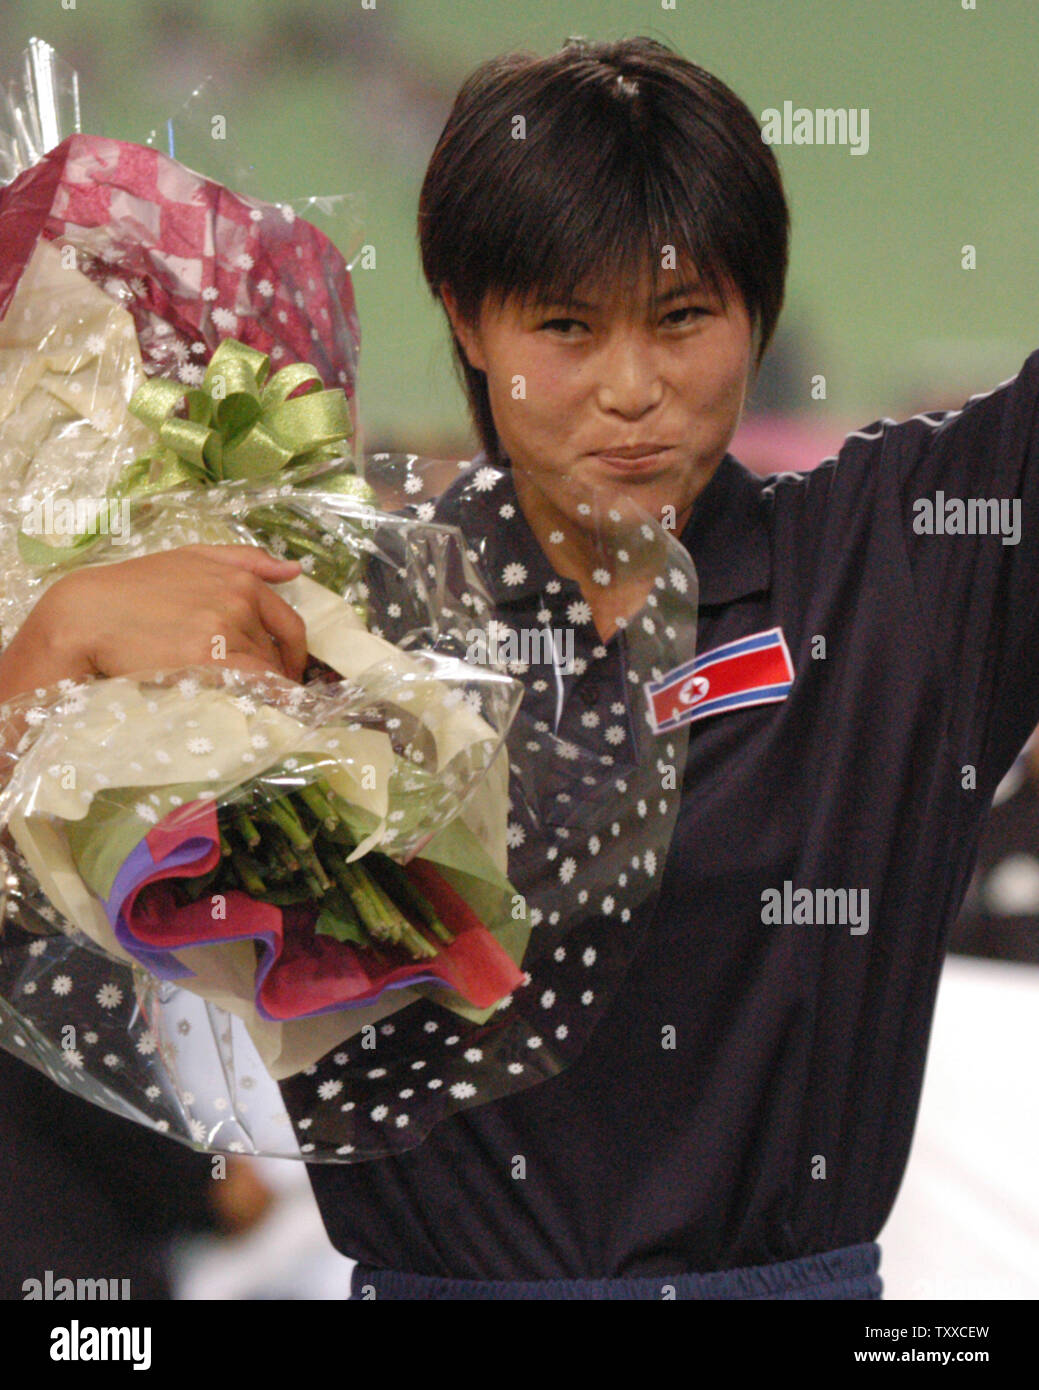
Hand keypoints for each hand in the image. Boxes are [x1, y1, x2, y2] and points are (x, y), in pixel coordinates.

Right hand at [27, 544, 307, 683]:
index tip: (286, 671)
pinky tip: (247, 709)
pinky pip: (252, 686)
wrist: (88, 613)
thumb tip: (294, 570)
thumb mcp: (191, 557)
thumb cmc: (134, 586)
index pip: (290, 625)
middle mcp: (240, 603)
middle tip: (258, 694)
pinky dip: (258, 699)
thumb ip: (246, 560)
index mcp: (242, 580)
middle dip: (272, 674)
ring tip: (241, 702)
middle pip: (275, 653)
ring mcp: (225, 631)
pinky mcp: (208, 659)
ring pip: (263, 672)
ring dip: (259, 690)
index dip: (293, 654)